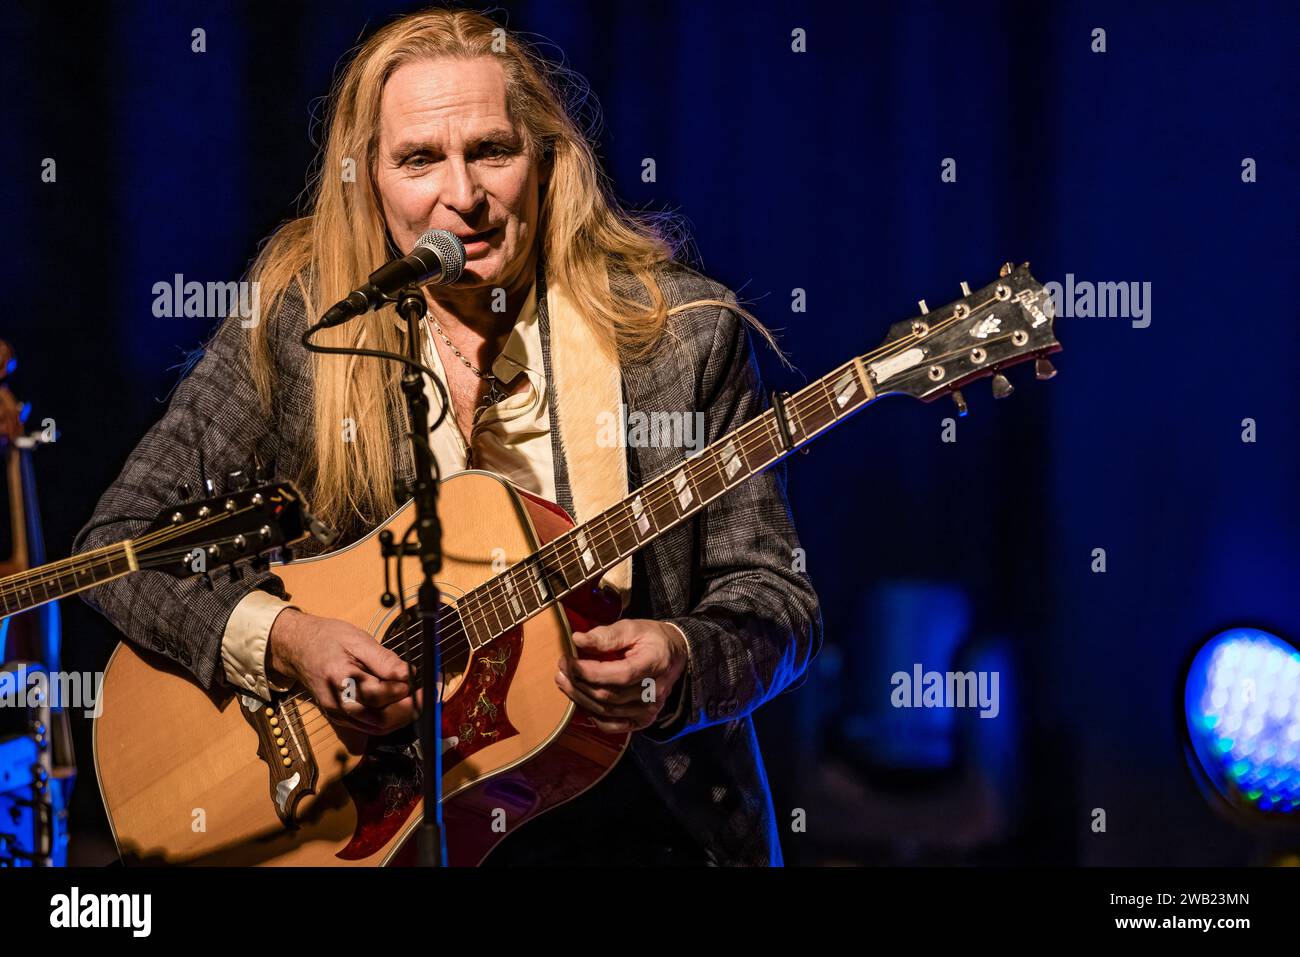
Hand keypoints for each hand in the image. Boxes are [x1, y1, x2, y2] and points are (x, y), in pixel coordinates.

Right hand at [268, 608, 424, 735]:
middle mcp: (337, 703)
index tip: (421, 679)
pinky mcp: (340, 719)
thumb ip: (384, 660)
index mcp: (340, 678)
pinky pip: (369, 727)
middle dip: (409, 709)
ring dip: (402, 717)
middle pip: (379, 719)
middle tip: (427, 693)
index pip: (377, 694)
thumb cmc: (328, 639)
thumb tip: (409, 674)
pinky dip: (389, 720)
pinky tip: (401, 705)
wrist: (297, 648)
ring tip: (418, 698)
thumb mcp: (358, 639)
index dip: (403, 689)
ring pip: (377, 728)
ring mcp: (337, 714)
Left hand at [555, 618, 687, 733]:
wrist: (676, 653)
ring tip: (564, 682)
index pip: (618, 674)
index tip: (567, 660)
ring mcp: (650, 708)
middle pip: (609, 695)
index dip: (588, 671)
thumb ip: (606, 635)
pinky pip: (615, 726)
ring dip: (581, 698)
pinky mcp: (644, 719)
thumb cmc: (652, 638)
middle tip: (561, 669)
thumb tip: (577, 639)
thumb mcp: (632, 627)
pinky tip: (582, 703)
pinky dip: (595, 718)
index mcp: (654, 664)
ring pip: (607, 711)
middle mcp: (654, 691)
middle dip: (579, 684)